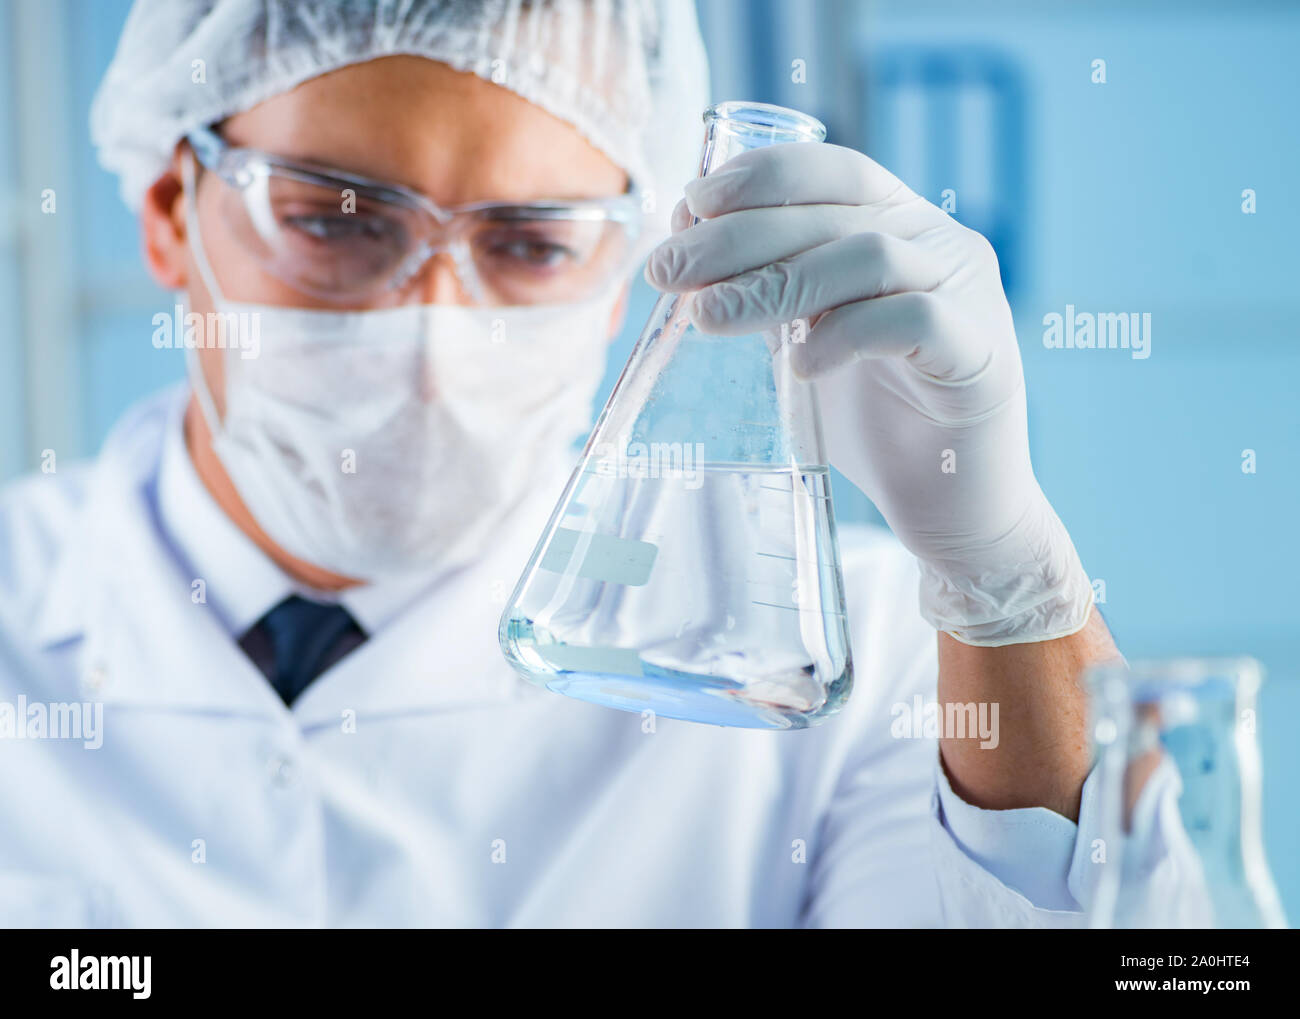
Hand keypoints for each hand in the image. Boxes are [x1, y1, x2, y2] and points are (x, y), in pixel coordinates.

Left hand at [645, 142, 1092, 644]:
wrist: (952, 504)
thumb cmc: (877, 419)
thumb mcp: (810, 339)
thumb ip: (772, 295)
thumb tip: (685, 256)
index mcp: (905, 228)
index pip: (835, 171)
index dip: (763, 175)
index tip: (692, 202)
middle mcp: (943, 247)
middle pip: (837, 212)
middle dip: (740, 236)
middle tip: (671, 271)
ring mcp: (969, 297)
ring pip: (871, 256)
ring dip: (779, 282)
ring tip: (710, 319)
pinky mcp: (981, 356)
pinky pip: (915, 321)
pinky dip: (847, 335)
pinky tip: (800, 366)